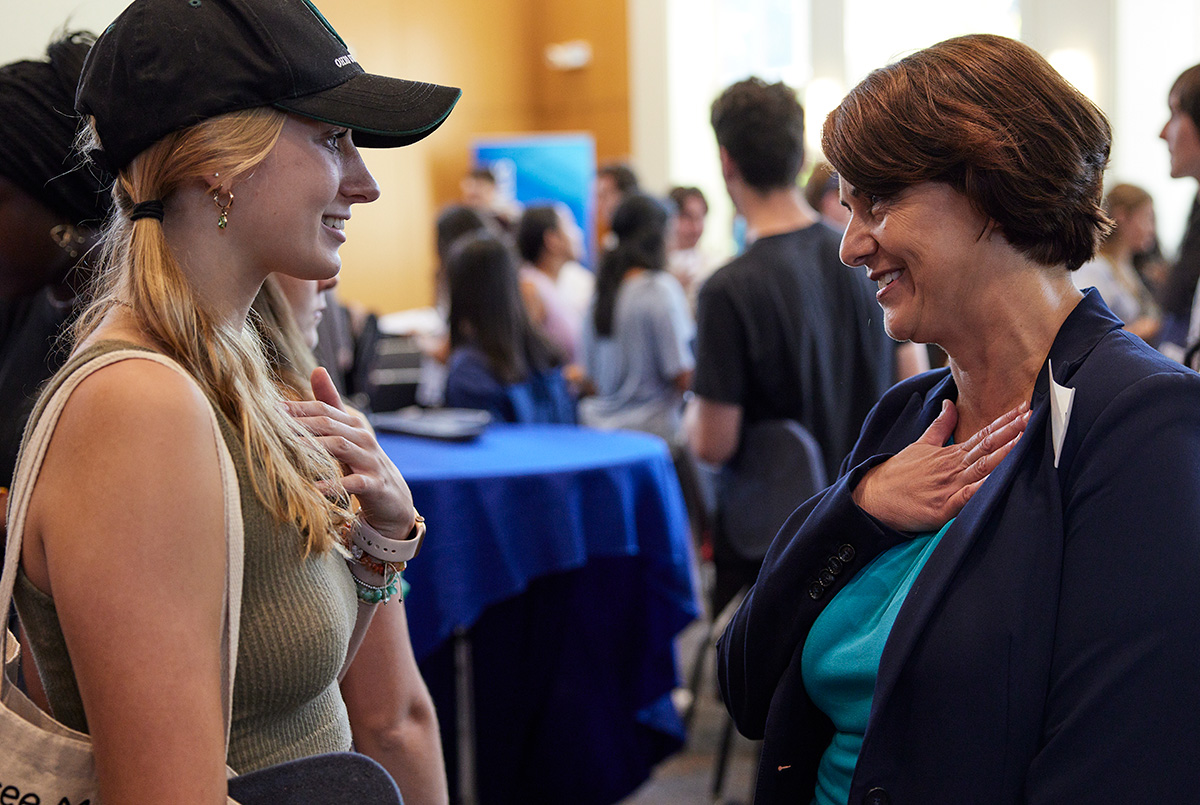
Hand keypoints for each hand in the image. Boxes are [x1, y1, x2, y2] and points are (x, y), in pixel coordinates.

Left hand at [286, 368, 415, 538]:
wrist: (393, 498)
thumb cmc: (362, 463)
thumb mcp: (347, 434)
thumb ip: (331, 405)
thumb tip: (317, 369)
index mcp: (353, 425)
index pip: (324, 409)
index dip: (299, 407)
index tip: (272, 408)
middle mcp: (363, 438)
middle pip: (329, 424)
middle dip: (302, 422)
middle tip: (274, 425)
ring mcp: (370, 460)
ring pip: (341, 446)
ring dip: (315, 447)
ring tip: (291, 449)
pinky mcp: (374, 484)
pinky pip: (354, 482)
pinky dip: (335, 484)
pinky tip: (316, 488)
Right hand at [852, 399, 1029, 531]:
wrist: (874, 498)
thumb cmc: (898, 474)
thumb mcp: (920, 444)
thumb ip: (940, 425)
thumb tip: (949, 402)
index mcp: (950, 453)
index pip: (983, 435)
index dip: (1005, 422)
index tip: (1024, 409)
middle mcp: (953, 466)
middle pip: (988, 447)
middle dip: (1012, 432)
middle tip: (1033, 417)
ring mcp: (949, 485)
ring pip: (982, 467)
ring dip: (1005, 454)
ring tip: (1024, 440)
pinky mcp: (943, 506)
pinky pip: (968, 496)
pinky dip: (984, 488)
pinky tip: (999, 480)